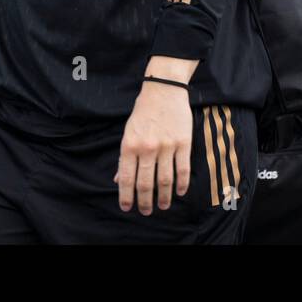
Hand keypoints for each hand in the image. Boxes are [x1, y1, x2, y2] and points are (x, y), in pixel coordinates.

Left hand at [114, 75, 192, 214]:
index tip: (127, 208)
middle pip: (146, 183)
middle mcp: (147, 148)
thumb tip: (119, 180)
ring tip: (163, 206)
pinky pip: (183, 169)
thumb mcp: (128, 133)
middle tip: (146, 211)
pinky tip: (179, 192)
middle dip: (145, 201)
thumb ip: (125, 157)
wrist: (163, 90)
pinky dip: (181, 184)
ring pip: (165, 180)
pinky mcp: (183, 143)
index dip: (126, 196)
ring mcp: (166, 146)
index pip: (127, 178)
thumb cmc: (143, 112)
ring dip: (164, 197)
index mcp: (130, 145)